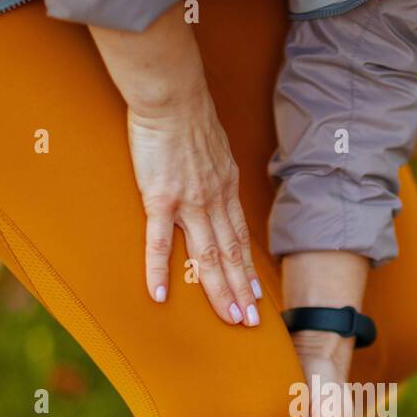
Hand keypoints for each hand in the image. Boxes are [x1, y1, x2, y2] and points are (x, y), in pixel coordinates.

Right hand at [88, 0, 261, 324]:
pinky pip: (159, 242)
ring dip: (219, 290)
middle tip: (249, 322)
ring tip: (229, 318)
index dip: (248, 269)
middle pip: (230, 254)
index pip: (240, 238)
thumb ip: (214, 170)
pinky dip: (160, 271)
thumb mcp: (212, 146)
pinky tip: (161, 295)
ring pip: (208, 256)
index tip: (256, 294)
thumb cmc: (186, 114)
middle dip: (241, 291)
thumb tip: (213, 179)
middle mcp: (213, 200)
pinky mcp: (159, 197)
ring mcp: (188, 202)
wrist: (171, 94)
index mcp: (225, 188)